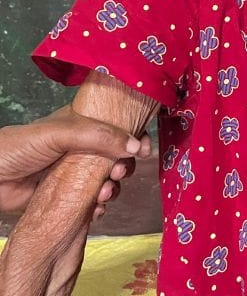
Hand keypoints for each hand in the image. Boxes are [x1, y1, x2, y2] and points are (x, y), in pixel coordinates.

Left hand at [0, 106, 148, 216]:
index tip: (144, 149)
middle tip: (118, 173)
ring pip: (108, 181)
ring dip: (113, 189)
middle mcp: (82, 148)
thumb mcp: (59, 133)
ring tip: (103, 194)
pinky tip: (96, 208)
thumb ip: (98, 135)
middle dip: (125, 166)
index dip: (135, 137)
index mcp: (82, 125)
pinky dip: (100, 207)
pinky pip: (93, 203)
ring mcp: (75, 173)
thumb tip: (134, 145)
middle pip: (118, 156)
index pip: (117, 127)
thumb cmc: (16, 149)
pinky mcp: (68, 196)